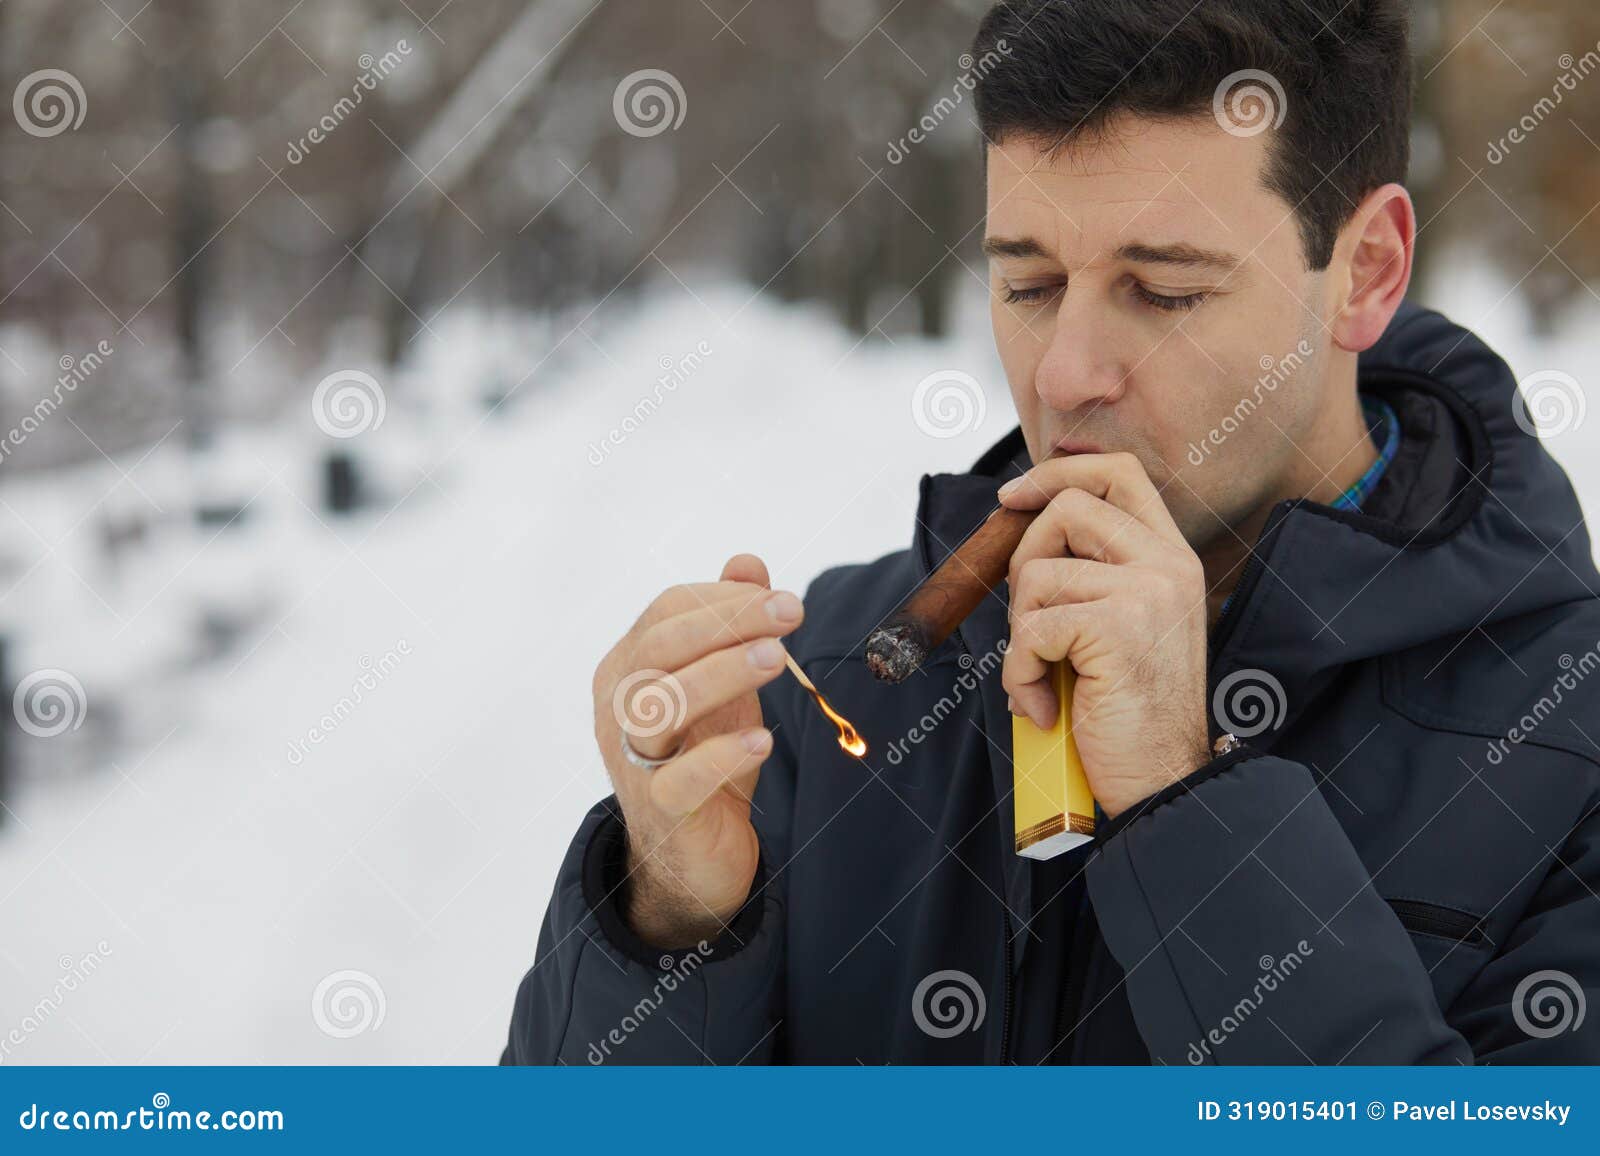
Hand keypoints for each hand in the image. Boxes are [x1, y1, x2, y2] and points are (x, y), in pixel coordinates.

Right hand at [593, 553, 802, 947]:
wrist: (692, 855)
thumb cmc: (705, 755)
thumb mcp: (723, 684)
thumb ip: (729, 624)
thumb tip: (747, 562)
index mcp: (629, 665)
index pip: (666, 611)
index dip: (724, 598)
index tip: (784, 597)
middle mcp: (618, 706)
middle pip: (660, 647)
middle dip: (728, 622)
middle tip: (791, 613)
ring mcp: (632, 758)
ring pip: (660, 705)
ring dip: (721, 674)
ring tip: (778, 660)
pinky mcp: (660, 809)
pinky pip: (679, 778)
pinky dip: (720, 755)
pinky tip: (761, 739)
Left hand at [996, 452, 1211, 817]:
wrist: (1163, 780)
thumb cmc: (1129, 712)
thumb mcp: (1120, 625)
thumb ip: (1093, 574)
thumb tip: (1022, 526)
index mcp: (1170, 557)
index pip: (1118, 474)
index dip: (1057, 474)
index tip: (1012, 499)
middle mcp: (1166, 564)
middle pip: (1067, 509)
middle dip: (1023, 561)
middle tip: (1030, 623)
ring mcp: (1146, 592)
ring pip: (1037, 574)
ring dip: (1021, 634)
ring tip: (1045, 677)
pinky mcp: (1117, 627)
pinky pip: (1030, 629)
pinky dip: (1019, 673)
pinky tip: (1044, 706)